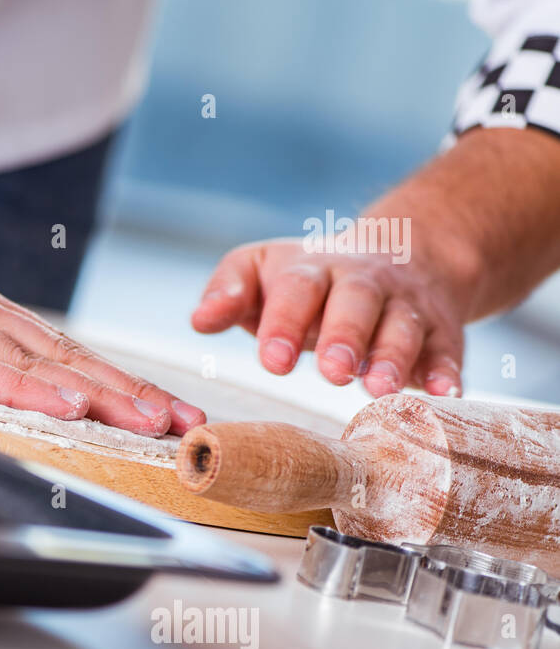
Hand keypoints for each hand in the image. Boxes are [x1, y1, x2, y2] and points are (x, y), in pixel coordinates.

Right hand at [0, 176, 205, 436]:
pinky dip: (24, 388)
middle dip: (126, 388)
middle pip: (56, 353)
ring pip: (31, 360)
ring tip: (156, 419)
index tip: (149, 401)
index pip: (42, 345)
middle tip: (187, 418)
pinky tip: (68, 405)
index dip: (101, 376)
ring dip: (100, 391)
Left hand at [190, 237, 471, 397]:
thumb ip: (230, 292)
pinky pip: (448, 349)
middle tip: (331, 373)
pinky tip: (445, 396)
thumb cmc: (310, 280)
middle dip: (345, 336)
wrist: (401, 253)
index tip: (272, 361)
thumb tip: (199, 319)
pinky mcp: (441, 330)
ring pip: (404, 325)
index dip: (285, 322)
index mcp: (312, 269)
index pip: (297, 288)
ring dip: (394, 357)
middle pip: (356, 301)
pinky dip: (447, 372)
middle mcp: (362, 282)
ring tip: (379, 390)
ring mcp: (406, 304)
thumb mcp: (264, 271)